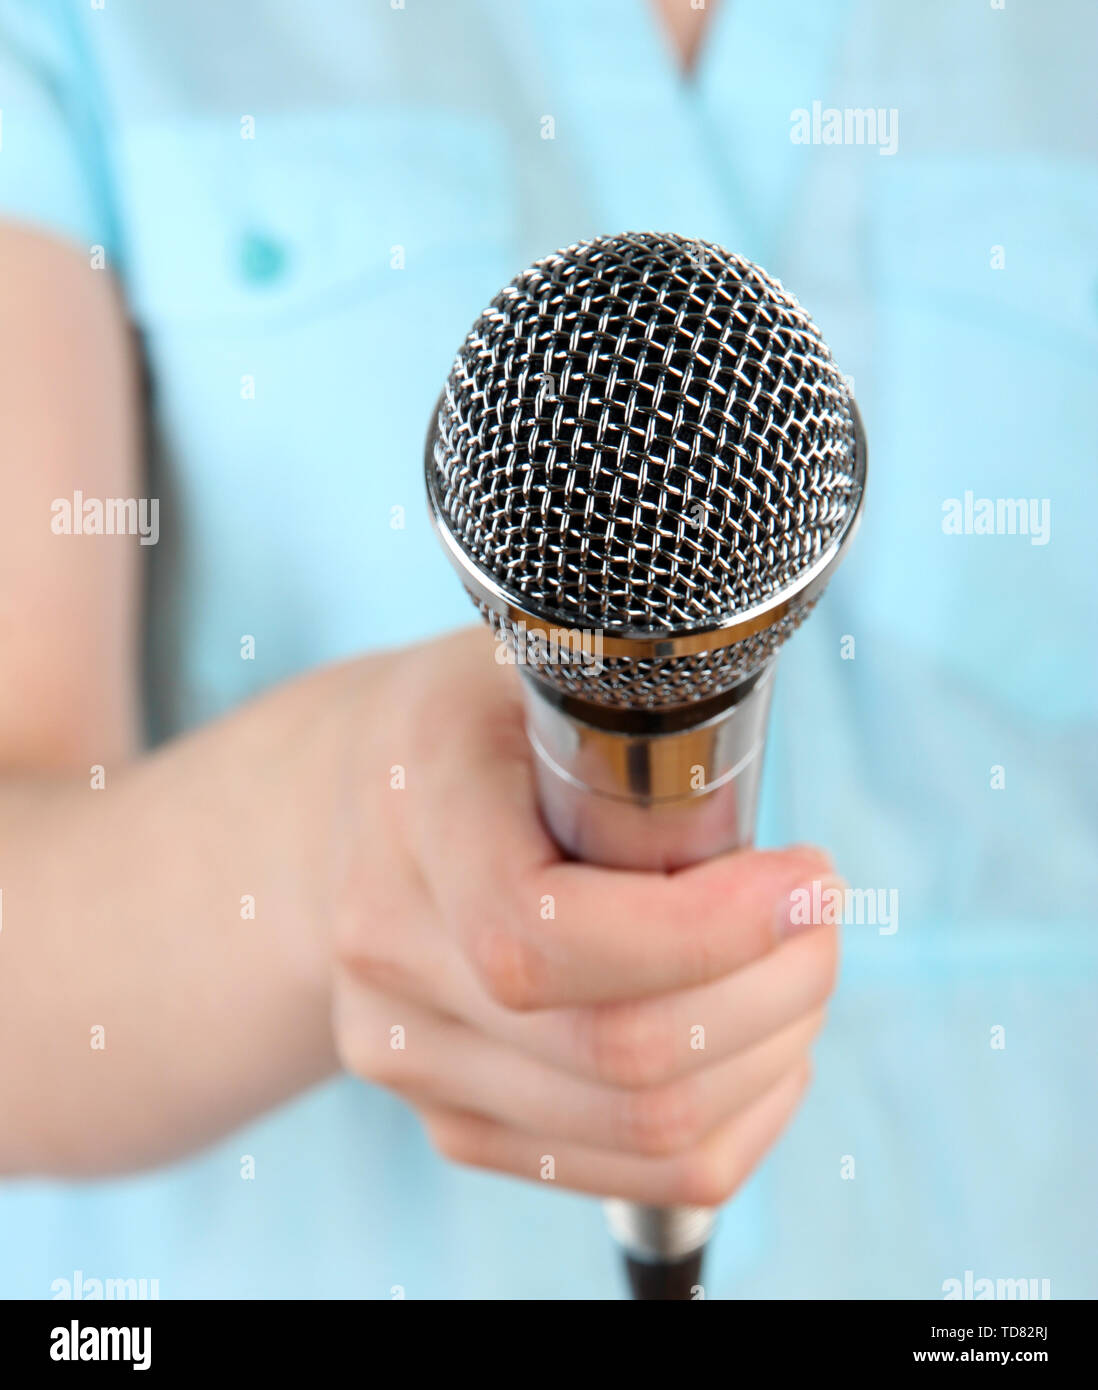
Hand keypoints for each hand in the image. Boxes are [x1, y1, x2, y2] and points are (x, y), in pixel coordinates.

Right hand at [329, 628, 840, 1206]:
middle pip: (620, 1051)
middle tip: (822, 916)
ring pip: (647, 1131)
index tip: (806, 878)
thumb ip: (637, 713)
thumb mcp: (549, 663)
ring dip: (770, 1056)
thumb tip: (749, 807)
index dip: (708, 929)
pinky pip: (639, 1176)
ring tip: (798, 971)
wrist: (354, 806)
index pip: (543, 932)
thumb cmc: (483, 724)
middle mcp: (389, 955)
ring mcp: (408, 1056)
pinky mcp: (456, 1121)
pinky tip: (757, 1045)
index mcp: (414, 810)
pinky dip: (738, 1121)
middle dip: (777, 989)